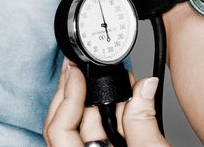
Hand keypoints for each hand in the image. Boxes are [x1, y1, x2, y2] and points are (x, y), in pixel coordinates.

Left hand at [43, 59, 169, 146]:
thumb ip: (143, 121)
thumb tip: (144, 87)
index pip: (59, 128)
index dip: (66, 96)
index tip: (75, 71)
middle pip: (69, 124)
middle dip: (78, 94)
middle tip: (81, 67)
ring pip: (89, 129)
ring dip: (104, 103)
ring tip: (119, 81)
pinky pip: (105, 137)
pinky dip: (115, 118)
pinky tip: (127, 103)